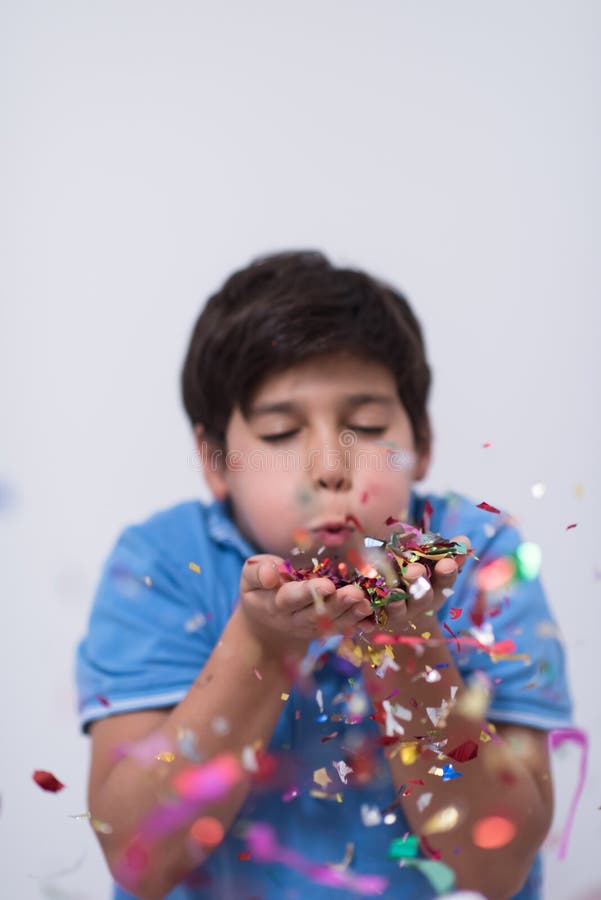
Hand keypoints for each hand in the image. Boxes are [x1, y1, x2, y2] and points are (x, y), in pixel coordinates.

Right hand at [238, 554, 374, 658]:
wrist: (266, 620)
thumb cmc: (260, 588)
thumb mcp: (250, 576)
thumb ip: (257, 572)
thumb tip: (271, 575)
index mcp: (275, 604)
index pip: (291, 599)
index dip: (308, 593)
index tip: (327, 585)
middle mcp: (295, 619)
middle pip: (318, 613)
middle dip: (338, 604)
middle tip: (356, 594)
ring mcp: (313, 627)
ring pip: (333, 622)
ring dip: (352, 614)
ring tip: (367, 603)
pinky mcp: (326, 629)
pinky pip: (344, 628)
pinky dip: (359, 623)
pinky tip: (374, 617)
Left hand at [375, 534, 470, 633]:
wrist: (395, 609)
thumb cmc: (418, 576)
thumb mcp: (432, 563)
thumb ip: (448, 551)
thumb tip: (464, 541)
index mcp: (436, 589)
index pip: (446, 581)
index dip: (447, 573)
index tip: (447, 562)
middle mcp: (419, 604)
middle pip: (422, 597)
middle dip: (418, 583)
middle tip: (414, 570)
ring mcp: (399, 614)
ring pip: (399, 609)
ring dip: (396, 600)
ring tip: (392, 591)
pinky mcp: (377, 619)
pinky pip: (372, 617)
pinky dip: (368, 610)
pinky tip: (364, 601)